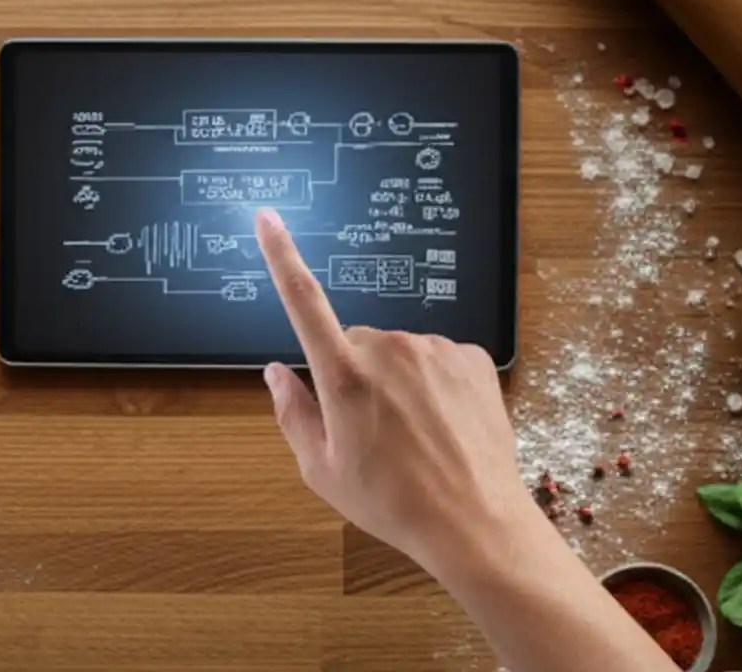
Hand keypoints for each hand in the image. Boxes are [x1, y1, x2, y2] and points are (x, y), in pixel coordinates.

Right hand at [254, 208, 534, 567]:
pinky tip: (440, 426)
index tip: (267, 219)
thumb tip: (276, 372)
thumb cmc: (393, 501)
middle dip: (354, 374)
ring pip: (398, 354)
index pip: (302, 300)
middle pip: (354, 344)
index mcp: (342, 375)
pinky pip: (437, 361)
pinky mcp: (471, 357)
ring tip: (411, 437)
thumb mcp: (321, 469)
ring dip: (397, 382)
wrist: (474, 522)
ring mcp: (434, 350)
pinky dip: (433, 386)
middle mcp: (388, 350)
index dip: (281, 255)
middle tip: (369, 430)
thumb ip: (291, 413)